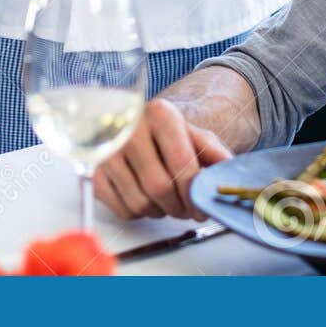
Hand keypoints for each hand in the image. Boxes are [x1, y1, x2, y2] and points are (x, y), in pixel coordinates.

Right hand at [93, 98, 232, 220]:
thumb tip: (230, 178)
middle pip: (159, 187)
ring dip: (161, 212)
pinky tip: (147, 198)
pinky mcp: (95, 172)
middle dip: (179, 207)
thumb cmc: (170, 135)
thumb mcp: (197, 136)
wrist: (139, 125)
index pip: (181, 164)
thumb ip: (216, 156)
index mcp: (160, 114)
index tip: (202, 207)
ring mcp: (107, 151)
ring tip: (168, 201)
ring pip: (140, 203)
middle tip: (188, 210)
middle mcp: (128, 128)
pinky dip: (140, 213)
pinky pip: (122, 210)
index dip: (195, 193)